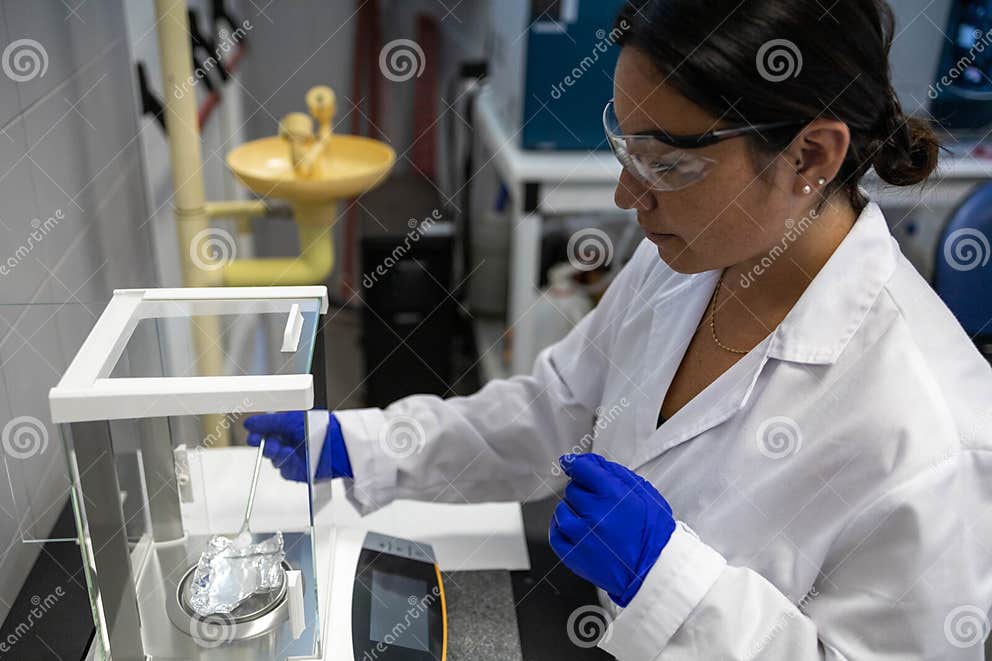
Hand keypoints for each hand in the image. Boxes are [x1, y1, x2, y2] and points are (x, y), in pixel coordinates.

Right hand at [243, 411, 351, 481]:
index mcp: (287, 427)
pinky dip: (288, 465)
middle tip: (268, 443)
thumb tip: (249, 423)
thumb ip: (268, 422)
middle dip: (266, 445)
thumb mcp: (290, 419)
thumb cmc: (320, 428)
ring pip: (275, 461)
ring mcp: (294, 458)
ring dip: (278, 455)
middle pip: (267, 448)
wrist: (338, 445)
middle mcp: (290, 442)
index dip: (257, 435)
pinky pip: (285, 472)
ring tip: (286, 449)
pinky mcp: (298, 472)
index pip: (266, 432)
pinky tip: (294, 458)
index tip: (252, 435)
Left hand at [550, 453, 675, 606]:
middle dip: (585, 493)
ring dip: (574, 510)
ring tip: (593, 521)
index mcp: (613, 496)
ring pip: (562, 509)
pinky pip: (555, 532)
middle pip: (573, 489)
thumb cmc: (652, 534)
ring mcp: (581, 536)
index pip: (581, 468)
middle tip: (601, 506)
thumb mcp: (644, 493)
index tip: (572, 464)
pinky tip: (578, 530)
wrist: (654, 572)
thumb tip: (589, 462)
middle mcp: (594, 514)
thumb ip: (615, 473)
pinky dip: (563, 527)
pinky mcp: (572, 555)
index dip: (576, 464)